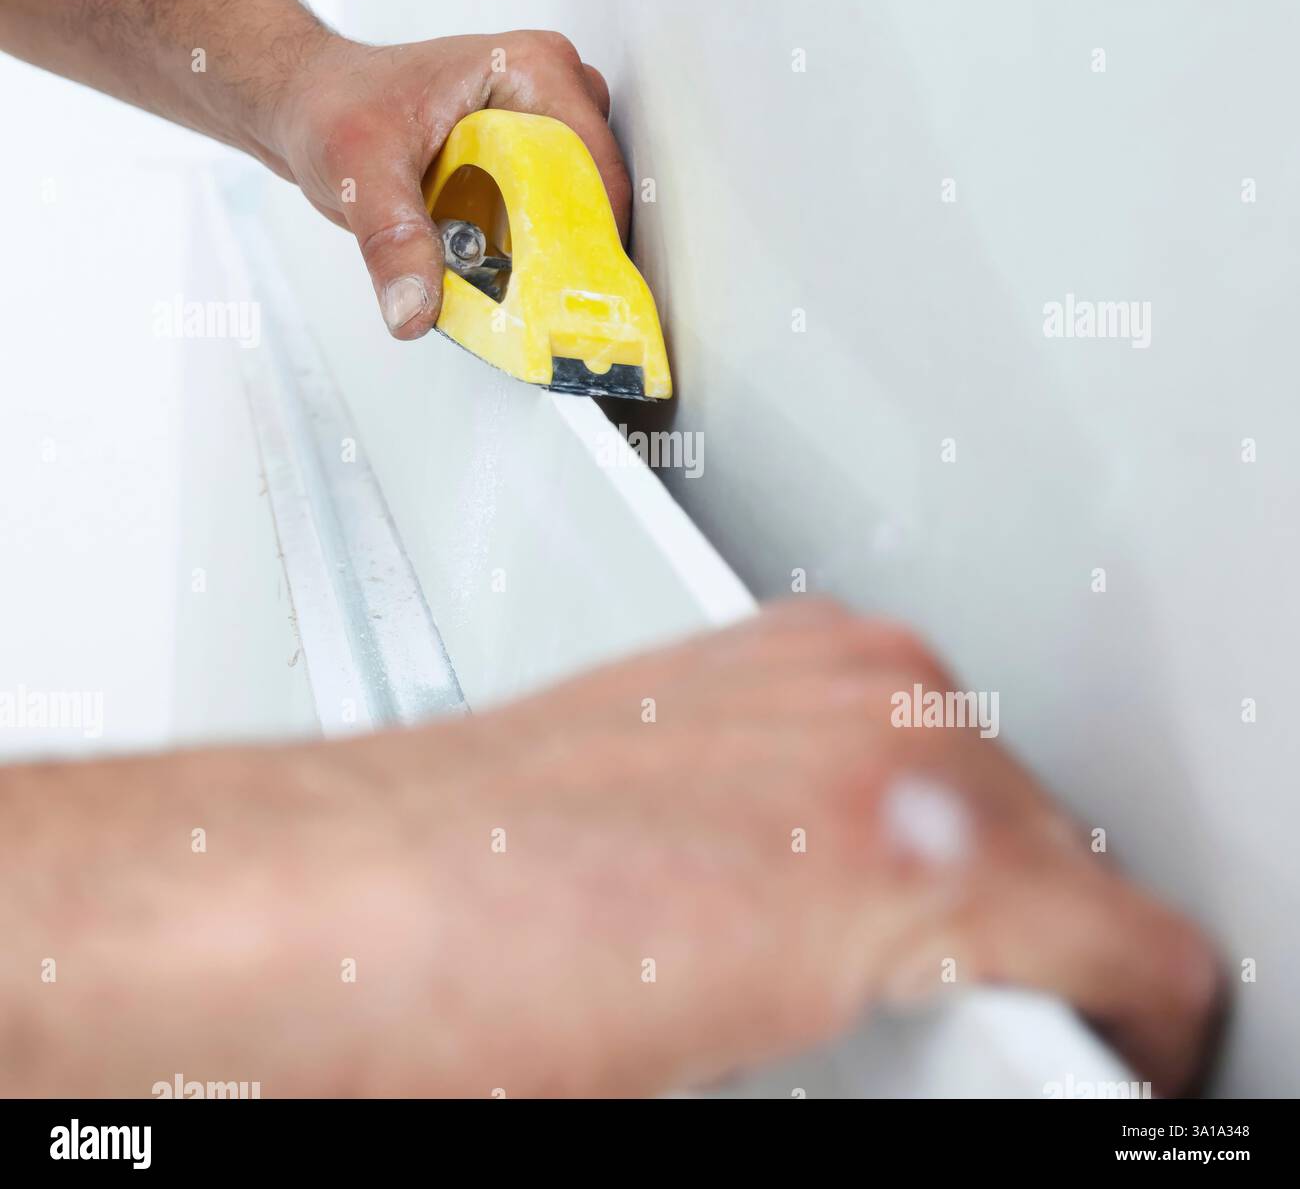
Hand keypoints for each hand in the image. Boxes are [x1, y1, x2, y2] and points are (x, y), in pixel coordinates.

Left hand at [269, 30, 629, 337]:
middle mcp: (548, 92)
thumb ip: (392, 240)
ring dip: (559, 251)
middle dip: (580, 246)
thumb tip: (415, 309)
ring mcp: (542, 126)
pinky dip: (538, 252)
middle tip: (550, 299)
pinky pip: (555, 213)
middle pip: (599, 187)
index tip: (578, 288)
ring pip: (583, 205)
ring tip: (529, 290)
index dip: (595, 229)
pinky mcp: (527, 159)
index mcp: (527, 71)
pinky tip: (512, 279)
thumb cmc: (335, 107)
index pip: (595, 159)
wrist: (309, 104)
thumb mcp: (359, 173)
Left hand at [380, 598, 1218, 1095]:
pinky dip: (895, 784)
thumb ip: (895, 1047)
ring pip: (984, 770)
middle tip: (982, 1017)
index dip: (1133, 1019)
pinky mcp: (763, 639)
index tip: (1111, 1046)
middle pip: (1059, 846)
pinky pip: (897, 713)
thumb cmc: (490, 991)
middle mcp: (877, 729)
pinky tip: (825, 845)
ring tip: (887, 941)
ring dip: (968, 856)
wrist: (353, 882)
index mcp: (898, 863)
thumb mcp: (750, 1069)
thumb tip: (938, 1048)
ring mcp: (820, 664)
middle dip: (1043, 940)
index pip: (1125, 938)